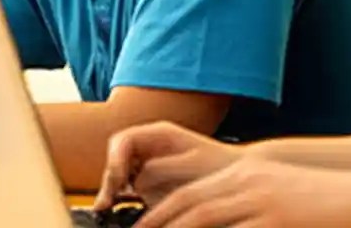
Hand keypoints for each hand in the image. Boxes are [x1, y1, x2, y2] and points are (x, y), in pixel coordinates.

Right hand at [96, 121, 239, 209]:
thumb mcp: (194, 163)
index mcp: (159, 135)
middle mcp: (150, 148)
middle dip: (110, 183)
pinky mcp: (154, 188)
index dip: (115, 161)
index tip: (118, 182)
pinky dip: (127, 203)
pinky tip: (129, 215)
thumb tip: (135, 183)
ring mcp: (150, 167)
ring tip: (111, 210)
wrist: (246, 179)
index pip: (123, 142)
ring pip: (121, 179)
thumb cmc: (225, 167)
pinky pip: (133, 193)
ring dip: (115, 195)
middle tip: (105, 207)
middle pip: (116, 161)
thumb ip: (161, 169)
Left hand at [132, 156, 350, 227]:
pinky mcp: (278, 221)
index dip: (158, 215)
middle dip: (157, 225)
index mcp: (243, 175)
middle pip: (188, 208)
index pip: (188, 196)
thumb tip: (217, 219)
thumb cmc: (323, 206)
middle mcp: (247, 185)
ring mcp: (262, 204)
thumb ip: (243, 208)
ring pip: (204, 221)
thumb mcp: (276, 198)